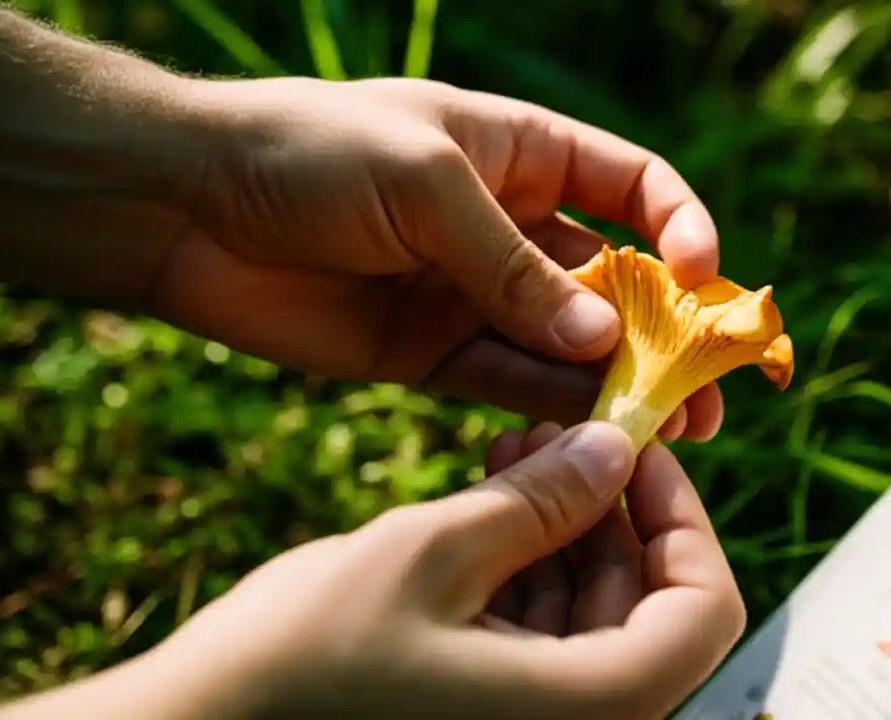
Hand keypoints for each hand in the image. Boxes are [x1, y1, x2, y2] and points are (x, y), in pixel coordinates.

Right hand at [35, 423, 740, 718]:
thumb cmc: (295, 668)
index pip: (706, 607)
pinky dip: (521, 571)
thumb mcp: (427, 556)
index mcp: (591, 712)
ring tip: (512, 451)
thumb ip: (539, 502)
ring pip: (589, 619)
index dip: (683, 514)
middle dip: (610, 509)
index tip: (634, 445)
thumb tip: (614, 449)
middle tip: (562, 433)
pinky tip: (482, 504)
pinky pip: (535, 642)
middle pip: (647, 608)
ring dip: (561, 531)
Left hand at [154, 77, 723, 437]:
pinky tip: (587, 436)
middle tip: (706, 394)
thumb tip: (603, 338)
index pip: (634, 187)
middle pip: (616, 280)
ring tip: (665, 430)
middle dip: (666, 333)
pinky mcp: (432, 355)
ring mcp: (473, 294)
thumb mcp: (426, 186)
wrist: (183, 208)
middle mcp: (509, 225)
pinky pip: (509, 384)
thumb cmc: (305, 154)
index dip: (681, 228)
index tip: (703, 278)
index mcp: (520, 153)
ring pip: (569, 344)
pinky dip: (549, 410)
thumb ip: (515, 266)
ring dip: (617, 385)